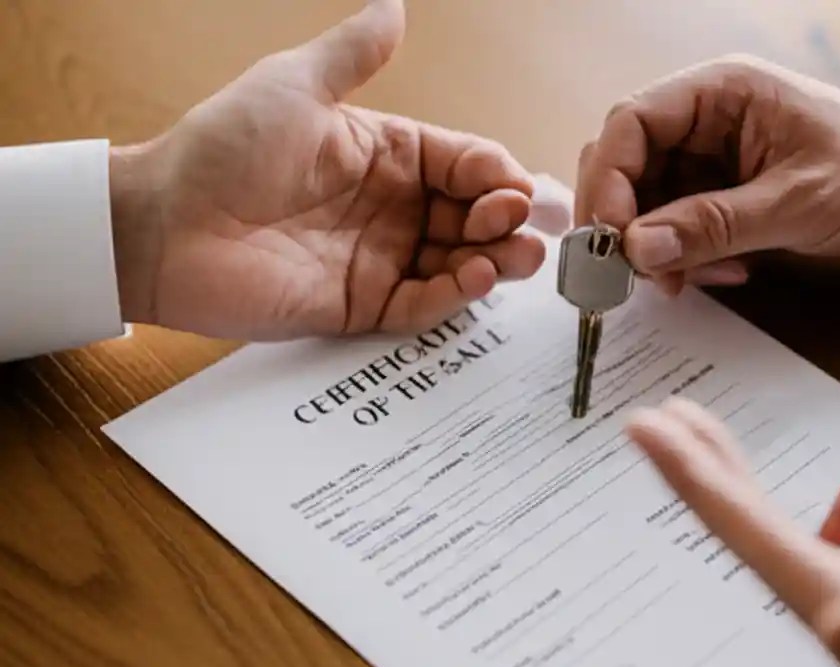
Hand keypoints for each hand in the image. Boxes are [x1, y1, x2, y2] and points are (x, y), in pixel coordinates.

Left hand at [109, 0, 564, 339]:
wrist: (161, 225)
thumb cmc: (222, 148)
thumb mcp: (296, 87)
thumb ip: (354, 54)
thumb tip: (396, 4)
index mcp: (387, 153)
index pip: (465, 162)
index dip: (497, 173)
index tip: (517, 184)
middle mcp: (392, 207)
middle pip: (474, 216)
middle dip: (507, 220)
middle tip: (521, 223)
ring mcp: (380, 258)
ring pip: (460, 263)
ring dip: (497, 260)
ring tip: (519, 255)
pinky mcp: (362, 306)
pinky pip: (422, 304)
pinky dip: (455, 295)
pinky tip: (474, 276)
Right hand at [576, 54, 839, 294]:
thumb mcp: (797, 202)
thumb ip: (715, 224)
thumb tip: (637, 248)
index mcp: (720, 93)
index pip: (631, 122)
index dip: (609, 179)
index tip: (609, 238)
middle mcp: (703, 122)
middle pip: (625, 164)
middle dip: (623, 221)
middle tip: (632, 273)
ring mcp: (708, 161)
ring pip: (644, 204)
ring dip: (653, 249)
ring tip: (686, 282)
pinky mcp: (719, 198)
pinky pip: (675, 229)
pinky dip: (682, 260)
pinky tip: (718, 277)